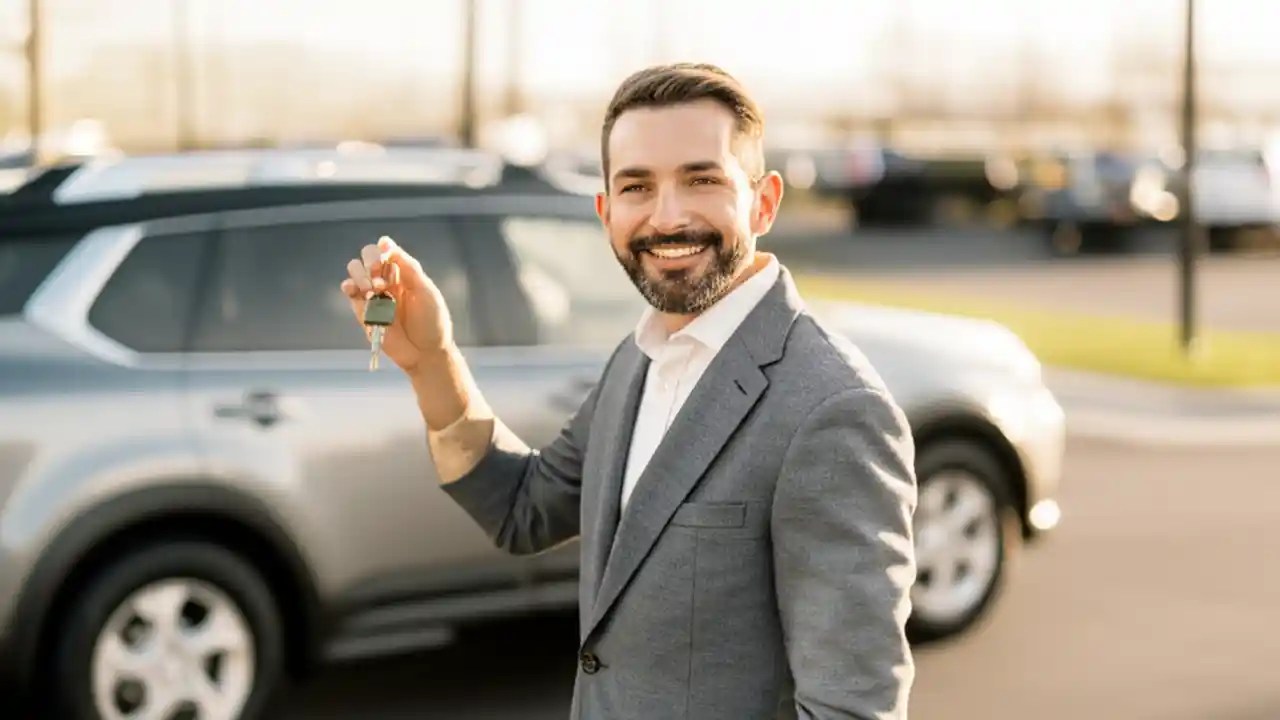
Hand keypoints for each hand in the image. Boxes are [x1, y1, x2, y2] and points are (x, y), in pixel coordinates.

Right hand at [341, 235, 454, 374]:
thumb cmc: (431, 321)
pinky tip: (356, 291)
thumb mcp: (425, 290)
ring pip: (355, 270)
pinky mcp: (363, 310)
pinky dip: (349, 286)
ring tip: (374, 291)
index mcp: (404, 272)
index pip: (386, 249)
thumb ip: (408, 266)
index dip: (383, 248)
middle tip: (381, 279)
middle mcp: (387, 280)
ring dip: (361, 274)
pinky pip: (349, 291)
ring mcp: (373, 294)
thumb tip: (385, 242)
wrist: (425, 353)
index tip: (386, 255)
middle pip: (368, 255)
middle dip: (371, 261)